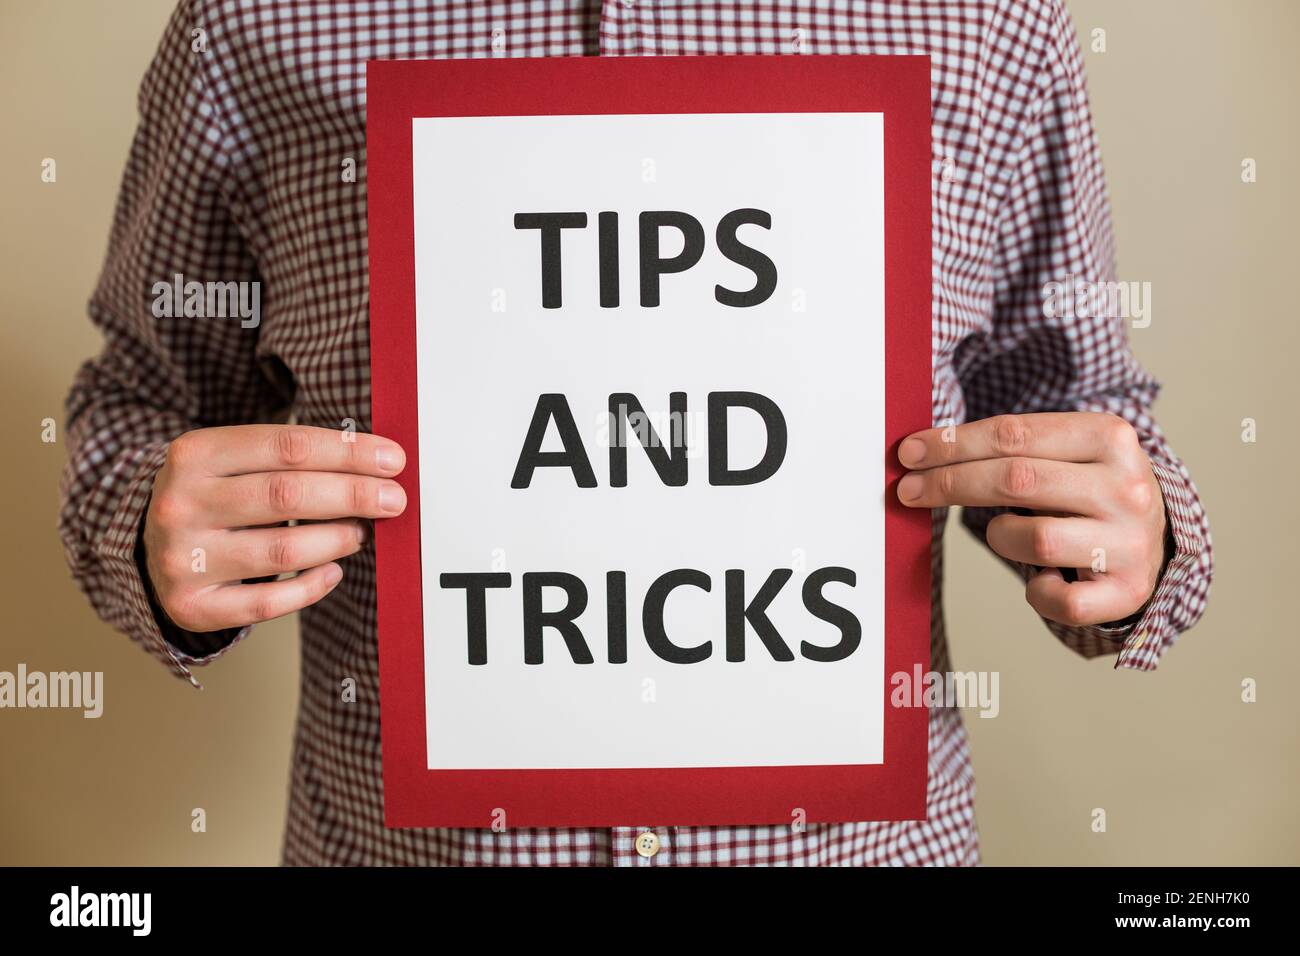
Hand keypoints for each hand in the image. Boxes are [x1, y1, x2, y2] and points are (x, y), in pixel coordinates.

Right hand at [143, 424, 406, 632]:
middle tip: (394, 499)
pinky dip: (312, 586)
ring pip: (283, 550)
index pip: (288, 447)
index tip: (392, 460)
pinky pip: (268, 602)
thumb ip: (292, 459)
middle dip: (354, 495)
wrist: (149, 545)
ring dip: (337, 539)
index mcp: (195, 454)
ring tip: (360, 532)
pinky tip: (333, 570)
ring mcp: (182, 558)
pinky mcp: (191, 605)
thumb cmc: (214, 495)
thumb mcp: (234, 460)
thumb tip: (376, 466)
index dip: (349, 452)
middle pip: (288, 496)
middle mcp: (181, 504)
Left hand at [896, 412, 1165, 627]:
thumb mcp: (1067, 453)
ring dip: (1002, 537)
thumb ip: (1011, 447)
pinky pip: (1059, 601)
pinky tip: (1043, 579)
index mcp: (1110, 438)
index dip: (953, 444)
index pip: (1014, 434)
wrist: (1158, 542)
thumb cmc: (1088, 492)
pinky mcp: (1129, 591)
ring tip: (1010, 534)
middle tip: (908, 489)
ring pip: (1034, 539)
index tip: (910, 452)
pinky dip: (1038, 593)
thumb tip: (925, 452)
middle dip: (951, 483)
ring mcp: (1130, 542)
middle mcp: (1127, 487)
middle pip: (1017, 479)